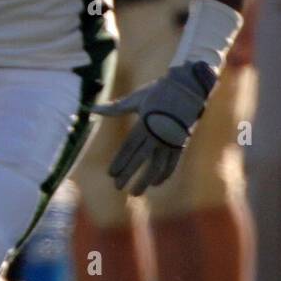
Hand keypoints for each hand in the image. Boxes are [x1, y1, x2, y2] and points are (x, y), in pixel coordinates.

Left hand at [91, 61, 214, 195]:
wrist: (188, 88)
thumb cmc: (158, 91)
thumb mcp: (136, 99)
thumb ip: (115, 108)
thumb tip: (92, 109)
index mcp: (144, 124)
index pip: (129, 148)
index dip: (120, 162)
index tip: (111, 174)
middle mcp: (158, 135)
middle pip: (141, 160)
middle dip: (129, 174)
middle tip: (118, 187)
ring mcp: (171, 141)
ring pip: (157, 166)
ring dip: (146, 180)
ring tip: (135, 192)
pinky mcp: (181, 143)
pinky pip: (172, 163)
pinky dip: (164, 174)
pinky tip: (155, 183)